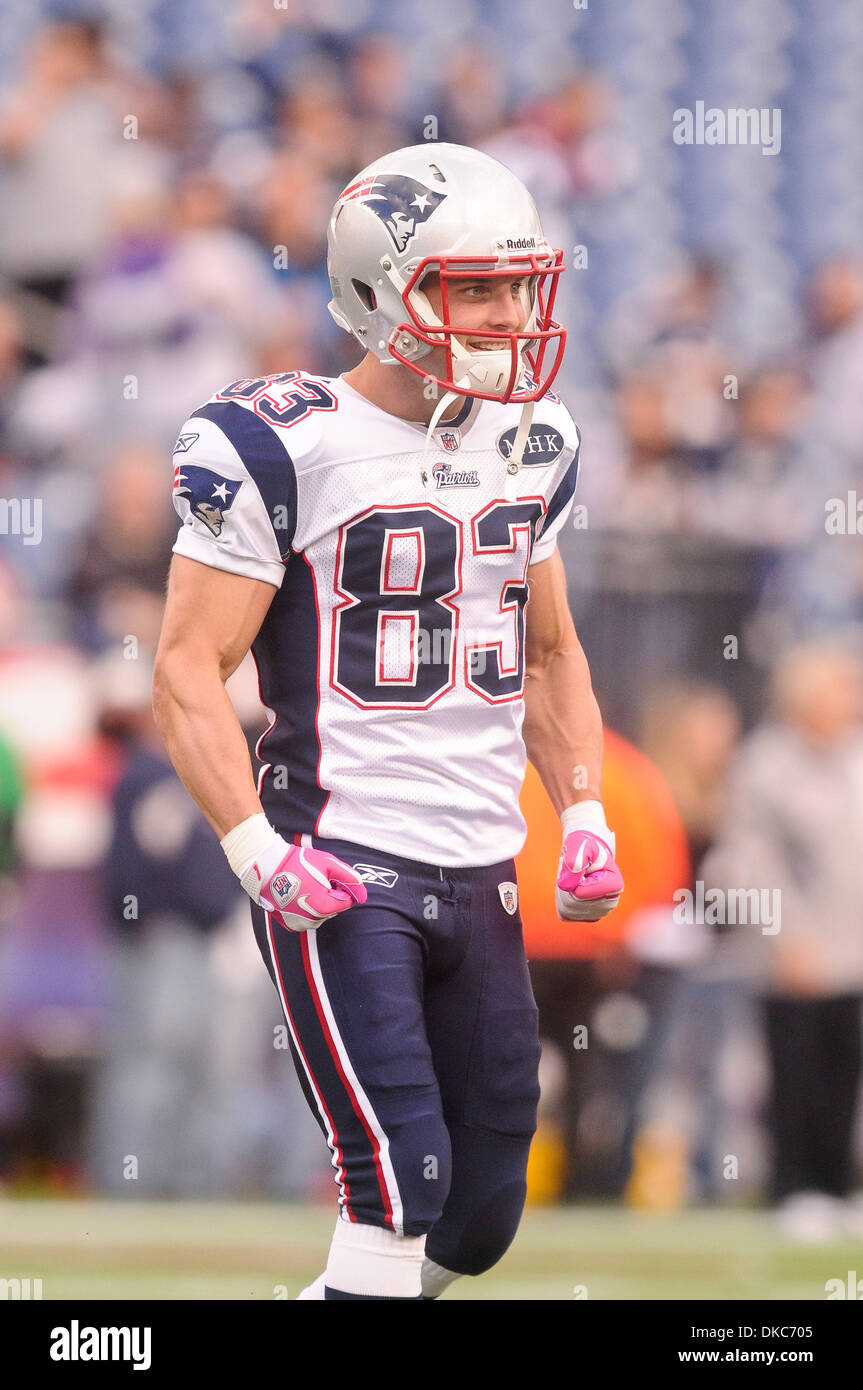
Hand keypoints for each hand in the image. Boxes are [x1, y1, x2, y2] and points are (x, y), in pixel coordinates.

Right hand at [245, 839, 366, 931]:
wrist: (267, 866)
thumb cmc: (298, 863)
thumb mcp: (329, 864)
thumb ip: (350, 879)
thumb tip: (364, 895)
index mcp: (324, 908)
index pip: (346, 901)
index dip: (339, 887)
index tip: (327, 877)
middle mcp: (312, 921)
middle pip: (332, 909)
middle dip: (329, 895)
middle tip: (315, 879)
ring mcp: (298, 924)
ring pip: (319, 915)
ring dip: (317, 902)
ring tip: (304, 885)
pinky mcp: (287, 924)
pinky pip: (304, 918)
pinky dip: (304, 908)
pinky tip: (296, 893)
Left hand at [556, 828, 623, 922]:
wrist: (588, 853)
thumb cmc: (585, 847)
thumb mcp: (580, 846)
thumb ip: (574, 861)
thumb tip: (565, 886)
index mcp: (614, 886)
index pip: (578, 893)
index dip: (571, 877)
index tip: (577, 863)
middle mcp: (610, 903)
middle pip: (572, 903)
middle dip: (565, 884)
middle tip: (570, 868)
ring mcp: (600, 912)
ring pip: (567, 909)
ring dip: (562, 891)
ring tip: (571, 877)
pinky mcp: (588, 916)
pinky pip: (565, 913)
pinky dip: (562, 900)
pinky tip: (571, 887)